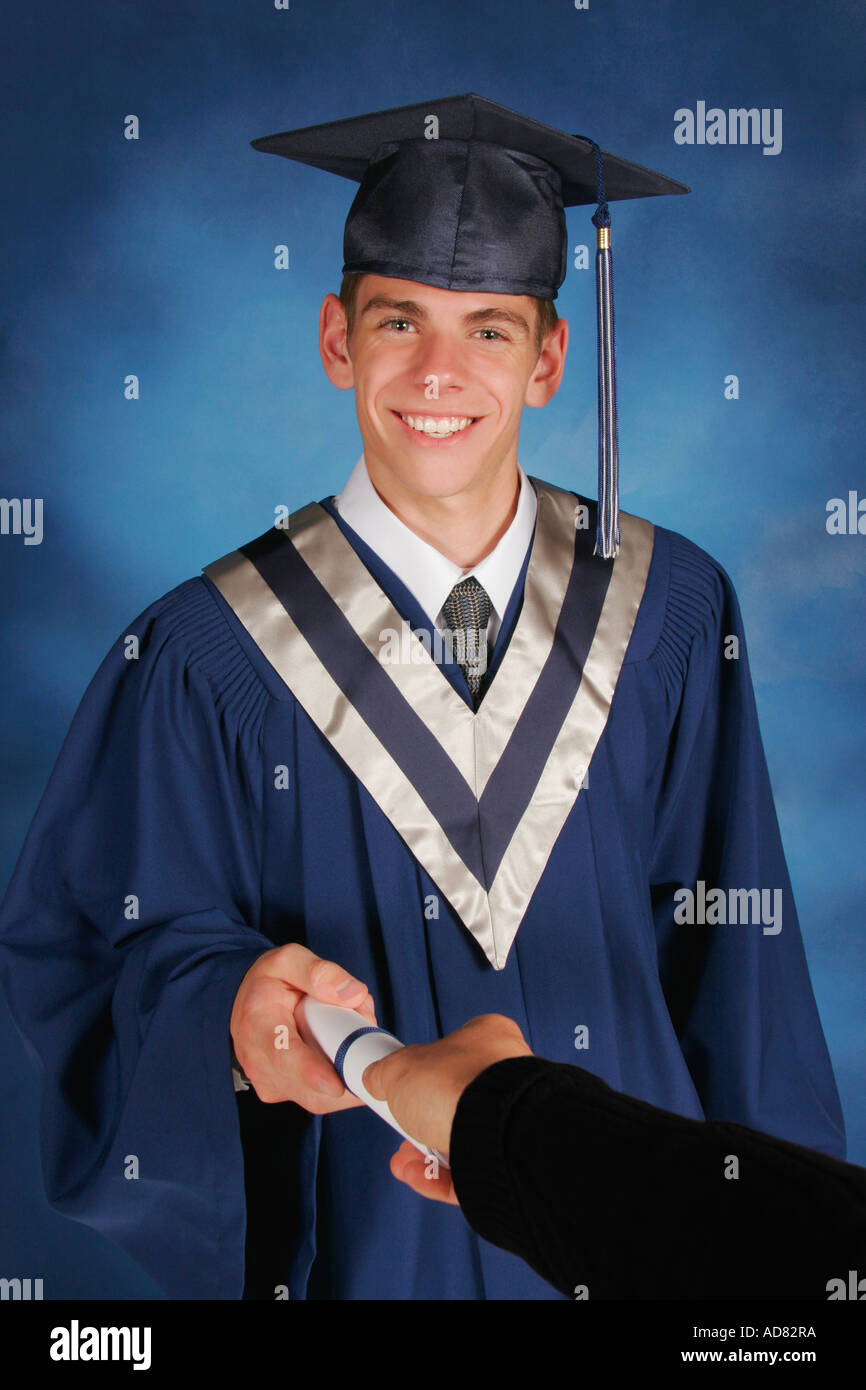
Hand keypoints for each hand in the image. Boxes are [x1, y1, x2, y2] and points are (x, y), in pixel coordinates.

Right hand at [230, 943, 376, 1111]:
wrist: (248, 1005)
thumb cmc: (270, 982)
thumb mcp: (288, 960)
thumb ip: (319, 972)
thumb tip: (354, 994)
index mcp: (257, 1024)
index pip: (282, 1056)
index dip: (310, 1073)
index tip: (335, 1085)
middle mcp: (258, 1062)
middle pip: (308, 1085)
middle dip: (345, 1066)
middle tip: (364, 1028)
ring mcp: (270, 1083)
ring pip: (319, 1096)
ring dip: (346, 1072)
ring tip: (348, 1030)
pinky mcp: (283, 1093)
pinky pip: (320, 1097)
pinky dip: (340, 1078)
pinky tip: (340, 1049)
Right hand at [362, 1014, 532, 1202]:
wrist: (497, 1131)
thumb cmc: (459, 1084)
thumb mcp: (402, 1068)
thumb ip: (386, 1073)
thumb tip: (376, 1079)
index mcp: (488, 1040)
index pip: (450, 1052)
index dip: (419, 1074)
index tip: (398, 1089)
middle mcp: (506, 1078)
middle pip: (451, 1103)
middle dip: (417, 1124)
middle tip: (399, 1131)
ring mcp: (511, 1121)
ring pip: (460, 1140)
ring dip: (424, 1155)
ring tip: (404, 1162)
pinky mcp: (510, 1160)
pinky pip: (471, 1171)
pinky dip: (440, 1177)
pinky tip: (418, 1175)